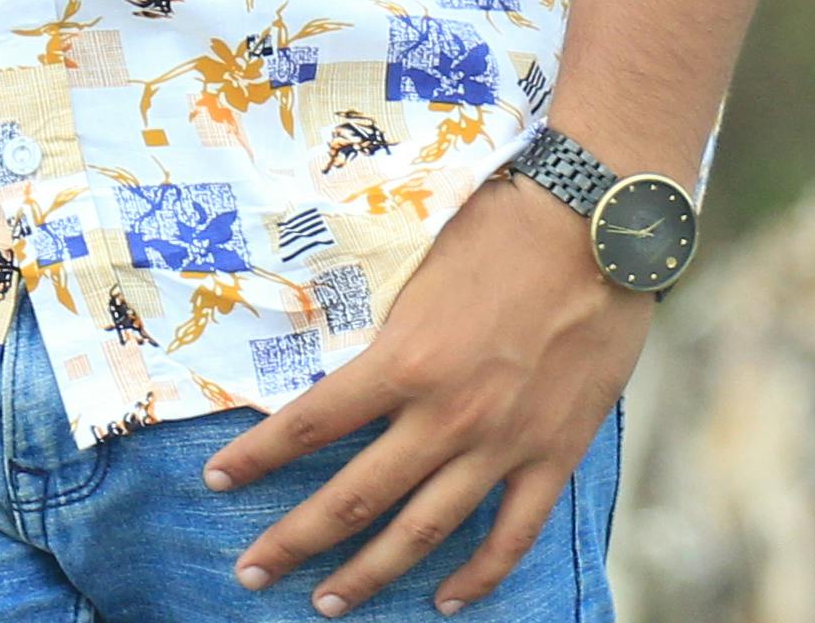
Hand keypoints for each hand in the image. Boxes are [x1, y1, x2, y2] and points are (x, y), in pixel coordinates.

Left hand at [203, 169, 646, 614]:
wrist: (597, 228)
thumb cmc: (498, 230)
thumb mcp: (415, 267)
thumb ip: (377, 326)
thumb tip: (326, 349)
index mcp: (404, 363)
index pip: (309, 425)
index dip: (256, 459)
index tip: (217, 482)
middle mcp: (447, 417)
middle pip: (355, 497)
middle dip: (295, 542)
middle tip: (252, 572)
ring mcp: (503, 445)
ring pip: (424, 531)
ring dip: (370, 574)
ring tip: (327, 604)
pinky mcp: (555, 457)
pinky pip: (511, 535)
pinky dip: (478, 576)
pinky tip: (445, 600)